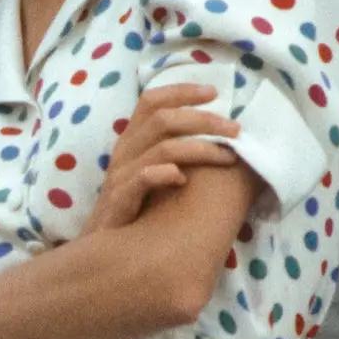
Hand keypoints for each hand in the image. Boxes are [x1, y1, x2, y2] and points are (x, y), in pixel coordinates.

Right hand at [81, 83, 241, 235]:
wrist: (104, 246)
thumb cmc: (137, 206)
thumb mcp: (151, 170)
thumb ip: (173, 149)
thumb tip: (218, 132)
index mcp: (132, 139)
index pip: (151, 101)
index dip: (181, 91)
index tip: (214, 92)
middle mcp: (125, 151)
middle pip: (162, 119)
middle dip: (203, 120)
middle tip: (235, 130)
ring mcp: (121, 175)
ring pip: (161, 147)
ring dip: (200, 148)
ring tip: (229, 157)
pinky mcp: (119, 200)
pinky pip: (142, 178)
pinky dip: (165, 174)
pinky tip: (184, 180)